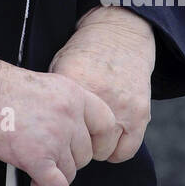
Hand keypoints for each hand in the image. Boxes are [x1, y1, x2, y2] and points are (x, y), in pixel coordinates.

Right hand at [0, 35, 118, 185]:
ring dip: (57, 177)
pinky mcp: (37, 158)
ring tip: (40, 174)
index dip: (101, 140)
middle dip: (70, 160)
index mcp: (73, 94)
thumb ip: (62, 104)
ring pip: (70, 171)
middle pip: (84, 152)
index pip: (105, 123)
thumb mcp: (43, 84)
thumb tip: (68, 129)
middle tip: (54, 158)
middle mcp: (69, 117)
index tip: (94, 148)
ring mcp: (54, 138)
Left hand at [48, 6, 155, 163]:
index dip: (56, 137)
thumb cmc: (85, 52)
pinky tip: (110, 138)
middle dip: (76, 144)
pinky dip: (117, 149)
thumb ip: (57, 98)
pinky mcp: (140, 113)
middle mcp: (100, 99)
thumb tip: (44, 128)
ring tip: (92, 135)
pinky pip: (126, 150)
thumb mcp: (60, 66)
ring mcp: (122, 108)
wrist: (119, 33)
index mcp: (76, 87)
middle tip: (75, 135)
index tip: (55, 135)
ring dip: (97, 148)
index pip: (60, 131)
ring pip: (105, 152)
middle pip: (82, 146)